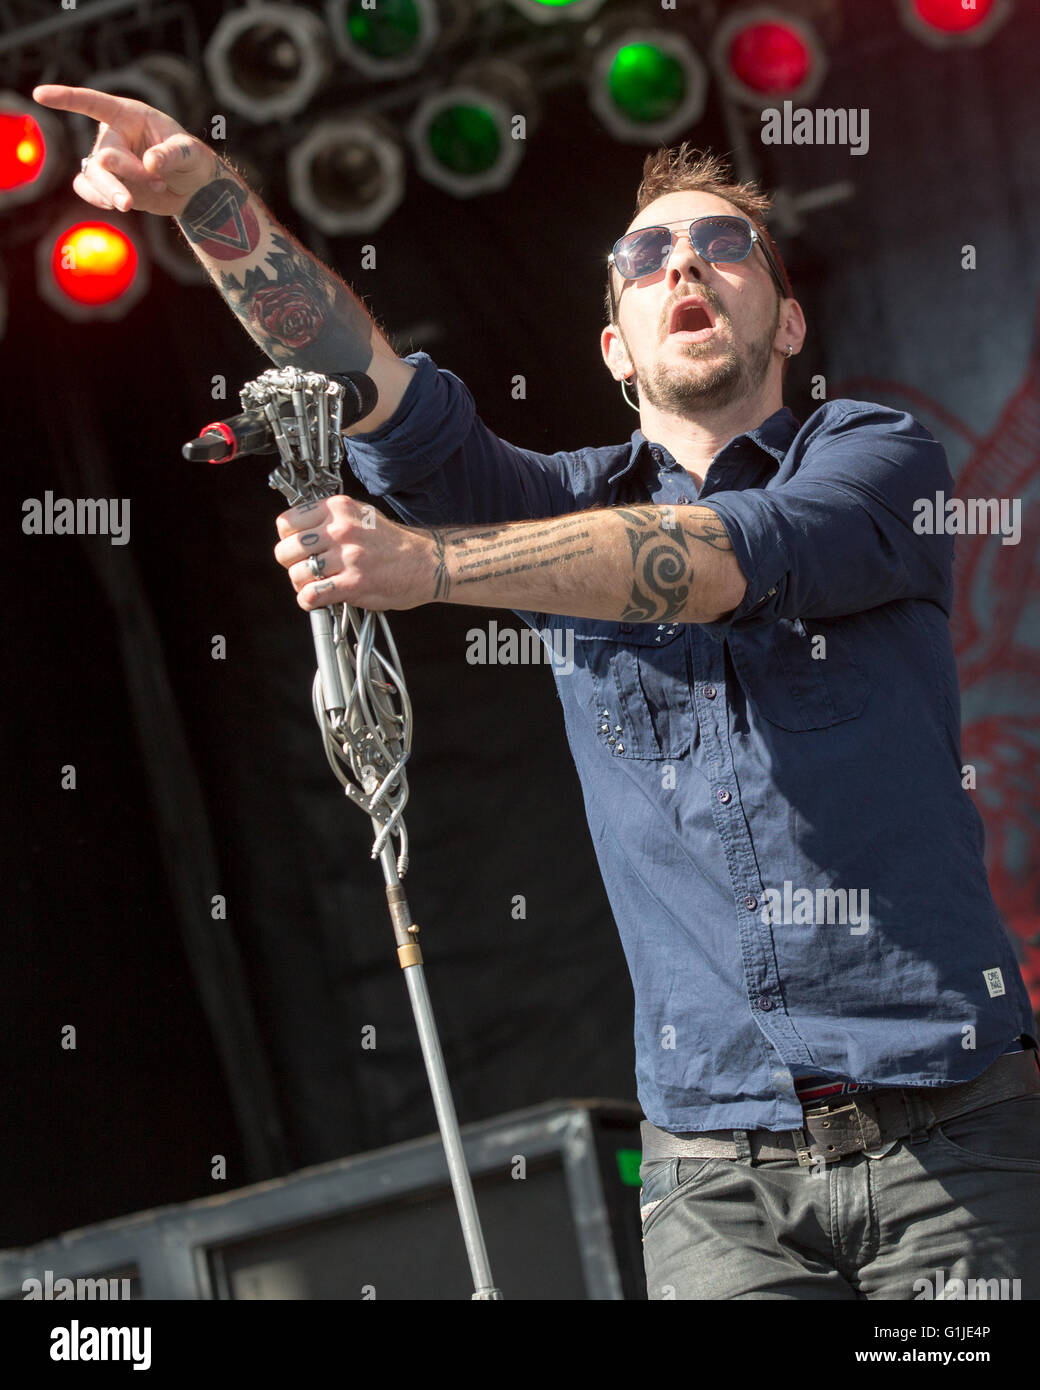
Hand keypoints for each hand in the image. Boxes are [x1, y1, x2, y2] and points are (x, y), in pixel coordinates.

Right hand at [32, 84, 213, 217]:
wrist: (193, 188)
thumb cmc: (192, 160)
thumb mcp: (190, 153)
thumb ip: (172, 155)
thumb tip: (150, 163)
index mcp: (128, 115)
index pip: (94, 103)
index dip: (67, 99)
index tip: (40, 95)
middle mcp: (114, 135)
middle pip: (103, 155)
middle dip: (124, 175)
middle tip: (151, 188)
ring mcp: (108, 160)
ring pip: (94, 174)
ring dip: (111, 190)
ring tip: (130, 204)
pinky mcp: (108, 183)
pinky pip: (87, 188)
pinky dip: (96, 198)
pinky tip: (113, 204)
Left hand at [274, 497, 432, 612]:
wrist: (426, 562)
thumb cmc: (394, 542)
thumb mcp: (361, 514)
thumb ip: (330, 519)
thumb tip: (300, 530)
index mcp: (339, 509)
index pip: (286, 522)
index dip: (287, 539)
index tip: (296, 547)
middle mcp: (341, 530)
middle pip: (286, 550)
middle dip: (290, 564)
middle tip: (303, 569)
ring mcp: (348, 557)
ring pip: (297, 574)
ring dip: (301, 585)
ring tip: (314, 585)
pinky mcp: (354, 583)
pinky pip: (312, 595)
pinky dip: (309, 601)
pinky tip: (317, 599)